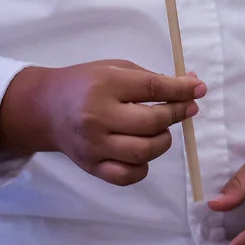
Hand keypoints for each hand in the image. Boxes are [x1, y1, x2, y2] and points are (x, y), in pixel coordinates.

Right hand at [0, 60, 203, 185]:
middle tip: (184, 109)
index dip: (182, 90)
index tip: (199, 89)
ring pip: (143, 152)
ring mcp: (93, 146)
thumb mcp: (116, 69)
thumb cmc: (85, 84)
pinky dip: (143, 167)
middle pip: (151, 123)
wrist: (45, 109)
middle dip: (176, 114)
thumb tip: (193, 85)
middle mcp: (97, 117)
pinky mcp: (91, 166)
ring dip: (162, 141)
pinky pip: (127, 176)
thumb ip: (153, 78)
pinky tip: (143, 153)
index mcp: (105, 86)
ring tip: (159, 130)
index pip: (153, 89)